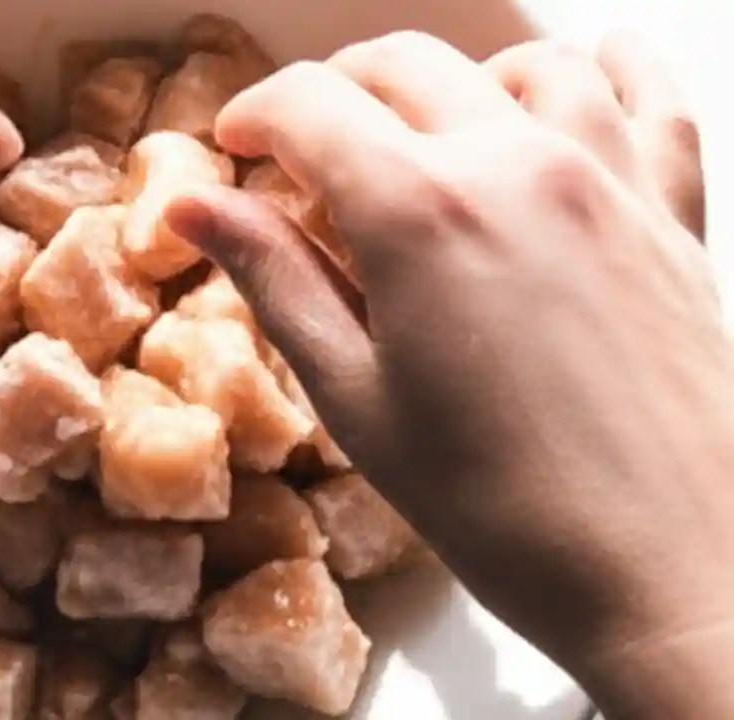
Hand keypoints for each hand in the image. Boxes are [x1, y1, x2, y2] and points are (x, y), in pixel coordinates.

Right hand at [167, 33, 731, 718]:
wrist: (668, 569)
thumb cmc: (499, 506)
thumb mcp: (353, 396)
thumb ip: (274, 279)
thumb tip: (195, 206)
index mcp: (419, 213)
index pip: (311, 106)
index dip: (254, 116)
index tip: (235, 147)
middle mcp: (516, 165)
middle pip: (403, 65)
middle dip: (335, 91)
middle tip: (305, 153)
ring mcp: (607, 179)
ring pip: (520, 62)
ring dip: (452, 82)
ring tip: (424, 138)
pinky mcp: (673, 212)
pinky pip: (646, 94)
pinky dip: (599, 72)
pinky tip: (569, 92)